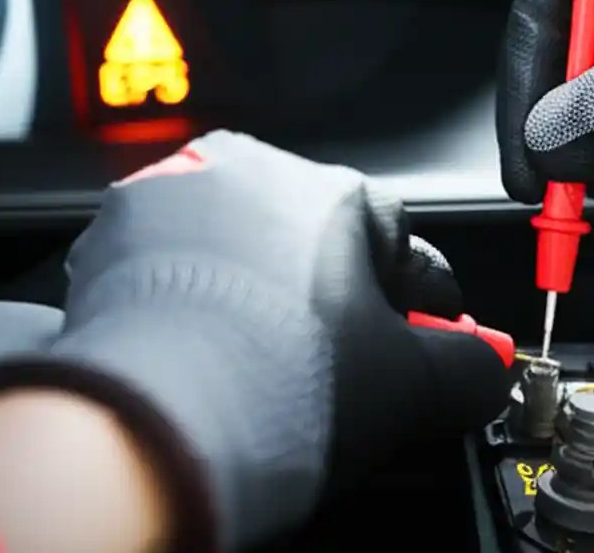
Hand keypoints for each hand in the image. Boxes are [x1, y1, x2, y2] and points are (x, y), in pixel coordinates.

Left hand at [0, 131, 510, 550]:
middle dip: (328, 296)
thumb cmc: (286, 388)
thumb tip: (483, 371)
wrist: (152, 422)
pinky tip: (198, 351)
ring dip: (254, 291)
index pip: (401, 245)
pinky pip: (169, 266)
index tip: (426, 338)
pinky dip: (189, 301)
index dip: (421, 303)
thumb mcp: (410, 389)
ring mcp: (173, 198)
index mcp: (335, 193)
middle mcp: (253, 173)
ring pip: (238, 247)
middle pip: (313, 240)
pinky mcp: (110, 238)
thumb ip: (469, 370)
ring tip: (256, 361)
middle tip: (334, 362)